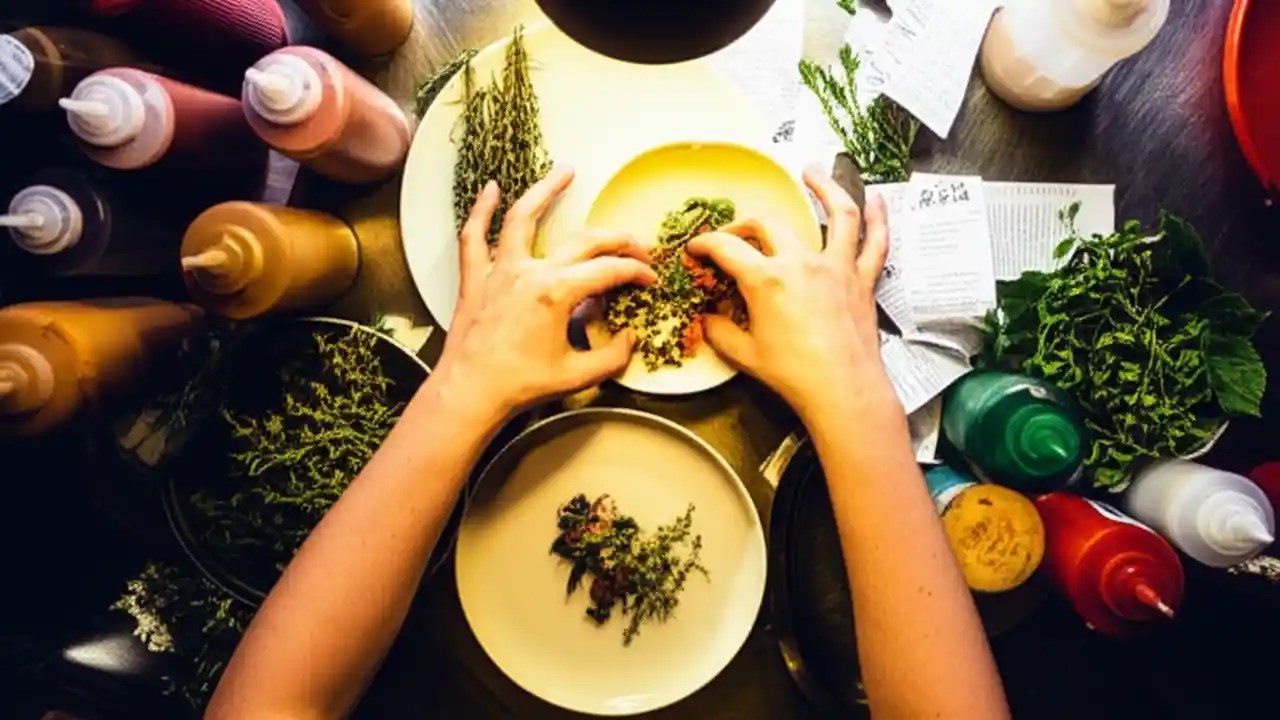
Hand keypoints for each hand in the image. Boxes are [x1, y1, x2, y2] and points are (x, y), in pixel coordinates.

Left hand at [430, 166, 655, 422]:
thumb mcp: (577, 375)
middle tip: (635, 243)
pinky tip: (490, 189)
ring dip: (544, 190)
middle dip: (616, 239)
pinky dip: (481, 211)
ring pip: (523, 218)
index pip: (609, 272)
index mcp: (557, 293)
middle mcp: (529, 272)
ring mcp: (499, 270)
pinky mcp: (475, 278)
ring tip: (564, 171)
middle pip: (582, 241)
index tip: (650, 279)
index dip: (636, 273)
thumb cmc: (521, 386)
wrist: (469, 392)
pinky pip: (474, 237)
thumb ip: (612, 356)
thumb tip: (632, 339)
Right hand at [686, 168, 898, 424]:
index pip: (727, 248)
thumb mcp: (744, 354)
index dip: (705, 244)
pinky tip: (878, 200)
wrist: (842, 391)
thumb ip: (719, 331)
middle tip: (735, 234)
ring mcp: (838, 267)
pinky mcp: (863, 280)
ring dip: (826, 187)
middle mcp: (802, 262)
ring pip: (838, 214)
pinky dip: (879, 218)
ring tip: (813, 171)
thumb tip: (707, 318)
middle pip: (769, 224)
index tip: (696, 248)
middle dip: (745, 224)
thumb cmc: (793, 375)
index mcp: (767, 279)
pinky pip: (875, 242)